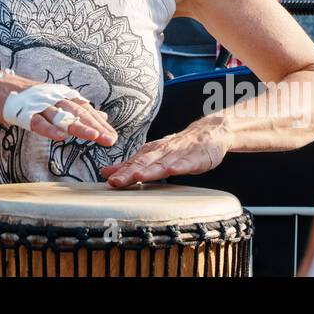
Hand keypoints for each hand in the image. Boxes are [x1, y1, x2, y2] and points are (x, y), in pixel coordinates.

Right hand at [0, 69, 117, 146]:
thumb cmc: (24, 95)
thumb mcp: (53, 99)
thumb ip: (76, 108)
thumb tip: (101, 116)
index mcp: (60, 95)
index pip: (84, 110)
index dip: (99, 123)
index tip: (112, 136)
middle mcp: (52, 97)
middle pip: (77, 112)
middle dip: (95, 126)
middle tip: (110, 140)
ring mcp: (37, 104)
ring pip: (60, 115)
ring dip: (77, 126)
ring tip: (93, 136)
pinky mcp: (22, 111)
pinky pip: (37, 122)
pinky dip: (49, 129)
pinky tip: (61, 137)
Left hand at [100, 122, 229, 186]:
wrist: (208, 132)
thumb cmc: (178, 148)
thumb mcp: (153, 155)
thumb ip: (131, 165)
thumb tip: (106, 173)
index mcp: (151, 152)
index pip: (133, 163)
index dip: (120, 172)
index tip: (107, 180)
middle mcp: (162, 151)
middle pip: (144, 163)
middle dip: (129, 172)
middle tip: (115, 181)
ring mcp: (179, 154)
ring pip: (163, 163)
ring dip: (150, 169)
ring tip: (139, 176)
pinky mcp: (196, 157)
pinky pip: (188, 162)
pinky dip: (180, 165)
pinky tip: (173, 170)